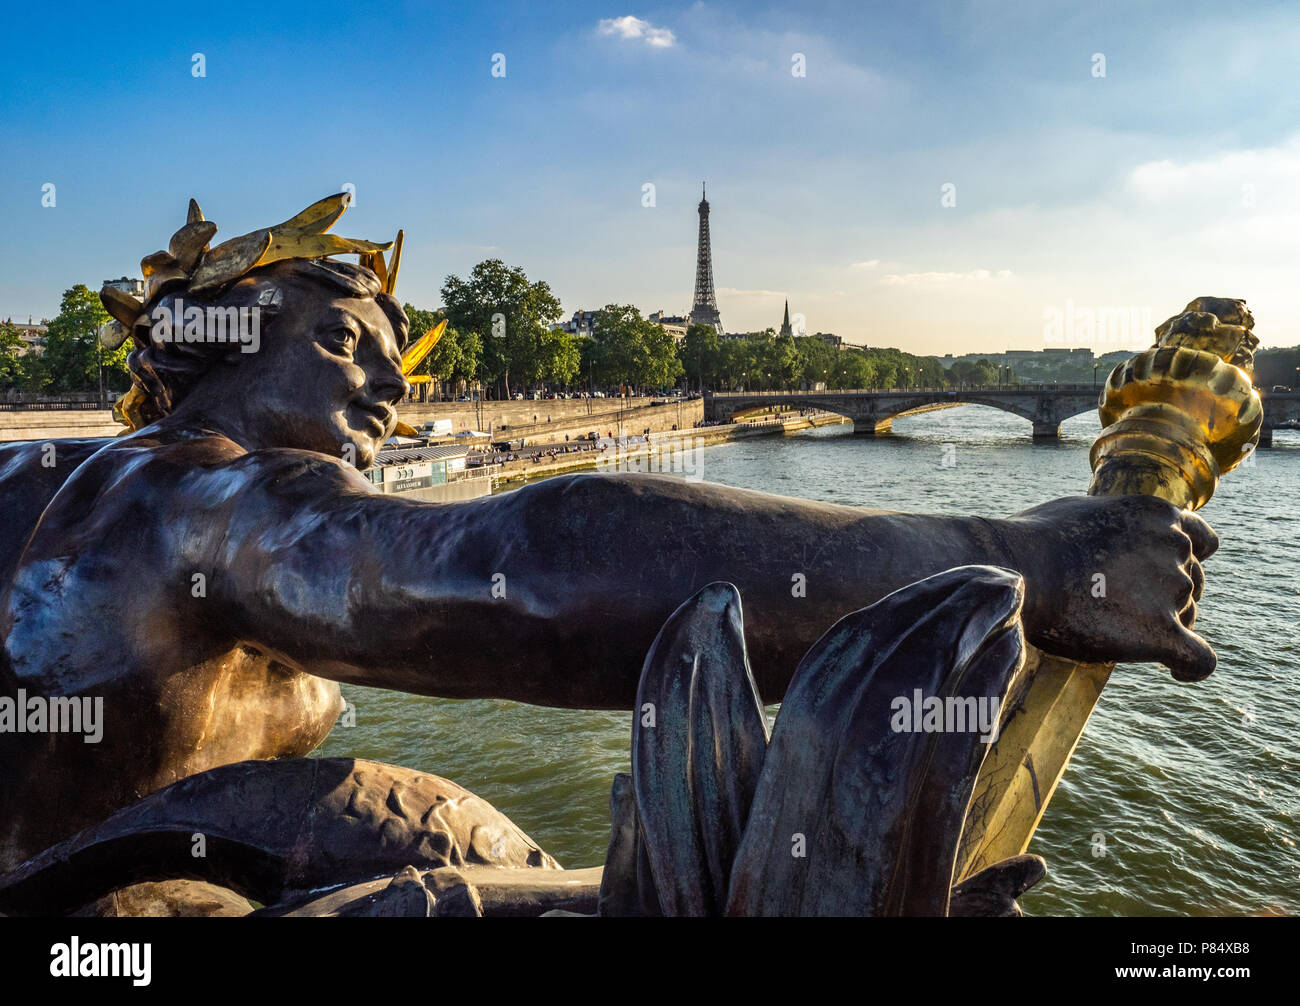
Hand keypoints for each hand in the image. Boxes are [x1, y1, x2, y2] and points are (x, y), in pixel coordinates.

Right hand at [1005, 495, 1217, 680]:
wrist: (1017, 569)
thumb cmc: (1035, 539)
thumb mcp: (1083, 510)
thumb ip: (1113, 523)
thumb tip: (1107, 538)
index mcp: (1158, 515)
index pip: (1202, 541)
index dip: (1186, 563)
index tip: (1165, 579)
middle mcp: (1175, 548)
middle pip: (1192, 583)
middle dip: (1167, 597)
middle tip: (1122, 611)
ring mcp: (1172, 589)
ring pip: (1188, 618)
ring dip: (1162, 626)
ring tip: (1117, 634)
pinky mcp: (1162, 631)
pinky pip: (1198, 659)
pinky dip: (1189, 668)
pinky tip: (1176, 672)